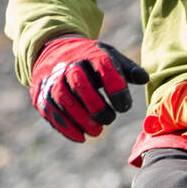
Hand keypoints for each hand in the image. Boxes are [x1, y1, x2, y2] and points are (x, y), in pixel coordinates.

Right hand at [29, 35, 148, 141]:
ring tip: (96, 132)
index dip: (116, 89)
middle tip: (109, 119)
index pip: (104, 67)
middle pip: (79, 83)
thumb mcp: (109, 57)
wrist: (52, 50)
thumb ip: (128, 70)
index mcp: (90, 53)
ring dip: (81, 119)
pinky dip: (66, 127)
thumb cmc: (89, 60)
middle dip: (96, 106)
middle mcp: (68, 63)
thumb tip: (145, 79)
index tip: (124, 107)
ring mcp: (51, 78)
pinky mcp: (41, 93)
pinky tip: (80, 137)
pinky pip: (50, 111)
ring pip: (62, 99)